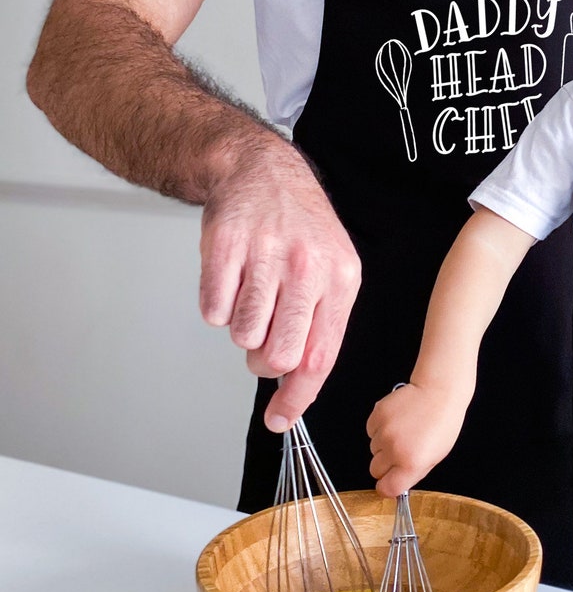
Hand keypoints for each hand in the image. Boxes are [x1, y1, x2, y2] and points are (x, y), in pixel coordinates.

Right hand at [199, 141, 360, 431]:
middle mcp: (307, 266)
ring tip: (252, 297)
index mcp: (340, 278)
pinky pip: (213, 310)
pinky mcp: (225, 246)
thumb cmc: (301, 229)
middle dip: (265, 361)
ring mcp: (265, 254)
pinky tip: (233, 279)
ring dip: (242, 329)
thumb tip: (297, 390)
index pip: (321, 357)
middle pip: (280, 355)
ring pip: (243, 336)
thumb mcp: (332, 271)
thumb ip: (321, 327)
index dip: (297, 398)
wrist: (265, 172)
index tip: (280, 420)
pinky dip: (217, 306)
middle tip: (263, 339)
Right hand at [367, 382, 467, 497]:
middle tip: (400, 451)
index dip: (387, 486)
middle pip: (375, 470)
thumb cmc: (443, 422)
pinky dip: (379, 428)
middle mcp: (395, 450)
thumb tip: (397, 483)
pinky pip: (371, 430)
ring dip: (383, 444)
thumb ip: (413, 473)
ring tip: (403, 430)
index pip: (386, 489)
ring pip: (372, 449)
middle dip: (385, 464)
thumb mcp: (435, 456)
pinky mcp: (377, 415)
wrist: (439, 391)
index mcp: (411, 464)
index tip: (390, 481)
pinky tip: (396, 420)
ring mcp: (384, 432)